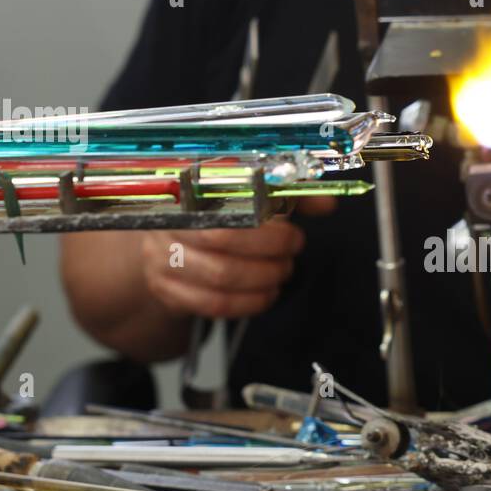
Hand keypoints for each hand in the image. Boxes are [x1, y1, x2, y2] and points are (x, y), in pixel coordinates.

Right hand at [141, 197, 332, 318]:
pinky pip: (214, 304)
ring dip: (264, 279)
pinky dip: (250, 303)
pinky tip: (265, 294)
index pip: (227, 197)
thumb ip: (291, 195)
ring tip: (281, 272)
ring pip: (221, 276)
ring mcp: (163, 255)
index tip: (293, 229)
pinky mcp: (167, 289)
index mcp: (190, 186)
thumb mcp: (254, 195)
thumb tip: (327, 203)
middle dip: (270, 249)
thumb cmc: (219, 216)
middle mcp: (170, 219)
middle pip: (223, 238)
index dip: (264, 213)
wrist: (171, 244)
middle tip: (292, 251)